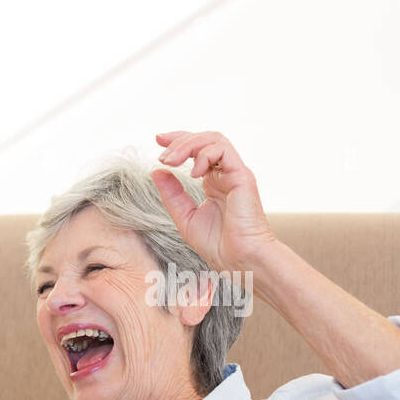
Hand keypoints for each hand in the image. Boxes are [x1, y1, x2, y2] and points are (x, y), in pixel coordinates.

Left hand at [152, 130, 278, 272]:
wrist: (238, 259)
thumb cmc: (217, 244)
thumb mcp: (184, 216)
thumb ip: (171, 194)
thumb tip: (156, 171)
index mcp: (213, 181)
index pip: (197, 150)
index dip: (178, 140)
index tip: (158, 140)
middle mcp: (225, 174)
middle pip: (205, 140)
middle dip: (179, 140)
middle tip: (161, 155)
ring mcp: (235, 173)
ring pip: (214, 140)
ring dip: (188, 145)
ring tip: (170, 161)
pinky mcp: (242, 176)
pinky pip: (223, 151)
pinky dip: (204, 155)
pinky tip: (192, 173)